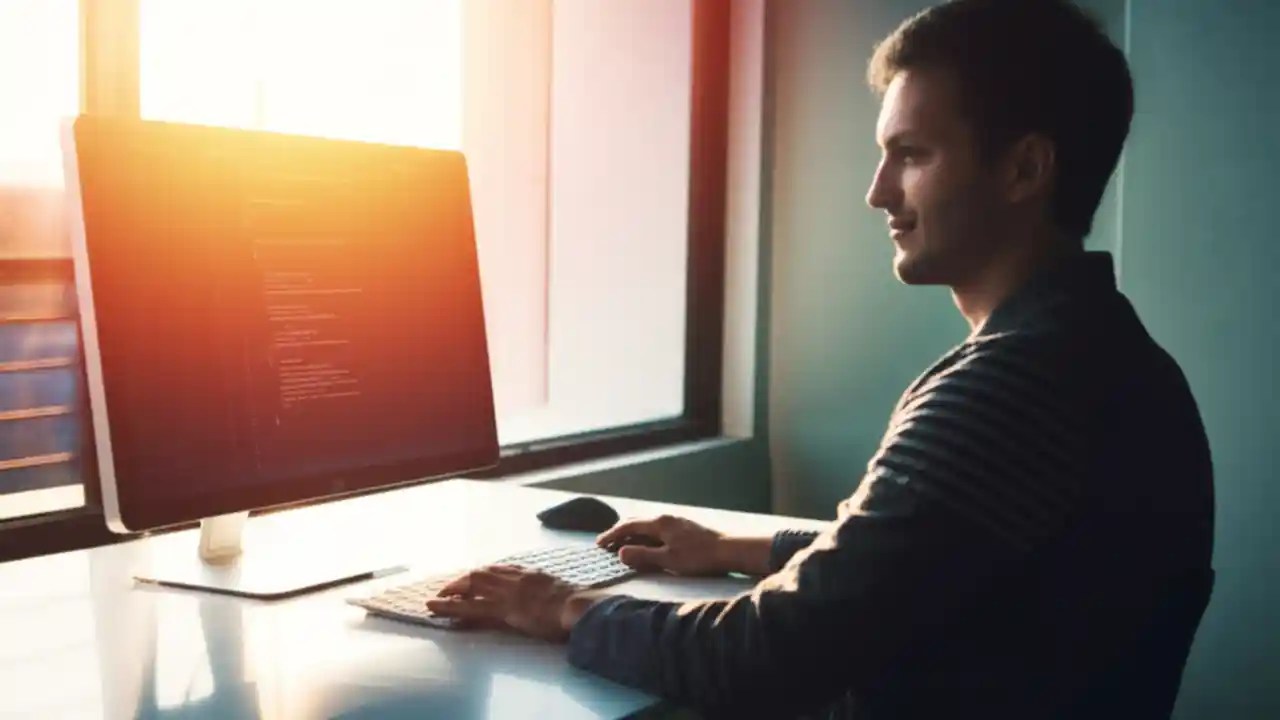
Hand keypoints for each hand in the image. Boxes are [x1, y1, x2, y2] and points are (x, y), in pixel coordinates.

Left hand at [424, 564, 603, 640]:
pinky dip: (449, 607)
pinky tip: (434, 607)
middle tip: (450, 587)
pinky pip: (469, 608)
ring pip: (471, 586)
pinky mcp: (501, 609)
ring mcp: (507, 592)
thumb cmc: (579, 605)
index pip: (504, 569)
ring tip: (437, 597)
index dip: (487, 574)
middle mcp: (516, 578)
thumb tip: (557, 596)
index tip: (477, 577)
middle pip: (483, 574)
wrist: (579, 607)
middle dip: (465, 580)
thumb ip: (554, 592)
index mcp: (533, 574)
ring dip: (452, 590)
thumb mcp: (565, 592)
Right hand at [596, 514, 727, 575]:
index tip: (599, 544)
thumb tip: (620, 553)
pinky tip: (647, 546)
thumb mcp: (668, 560)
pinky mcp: (684, 529)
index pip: (628, 526)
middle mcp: (666, 518)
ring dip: (632, 535)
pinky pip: (656, 530)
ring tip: (623, 545)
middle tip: (606, 544)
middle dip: (619, 532)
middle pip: (636, 522)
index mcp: (659, 523)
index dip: (612, 535)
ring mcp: (676, 522)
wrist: (729, 550)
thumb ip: (643, 556)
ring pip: (647, 526)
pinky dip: (644, 536)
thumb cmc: (699, 557)